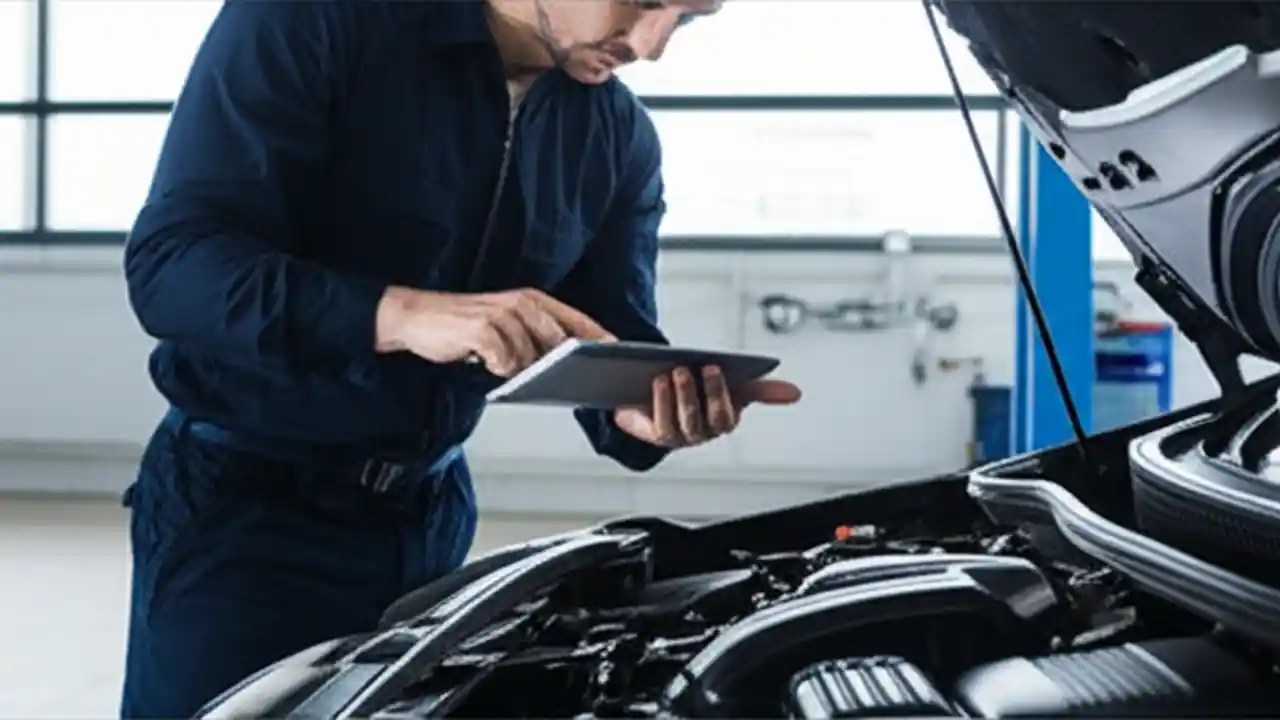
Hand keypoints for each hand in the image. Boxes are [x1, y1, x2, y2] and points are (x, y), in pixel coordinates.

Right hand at [376, 286, 613, 376]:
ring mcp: (502, 314)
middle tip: (549, 377)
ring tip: (495, 361)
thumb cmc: (463, 326)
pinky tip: (482, 361)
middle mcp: (520, 302)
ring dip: (516, 368)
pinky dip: (495, 368)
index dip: (599, 338)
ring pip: (529, 357)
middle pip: (558, 342)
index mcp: (532, 300)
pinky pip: (503, 361)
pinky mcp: (482, 329)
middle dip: (558, 364)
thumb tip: (563, 363)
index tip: (617, 356)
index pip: (577, 320)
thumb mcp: (504, 324)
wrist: (417, 317)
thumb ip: (533, 338)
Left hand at [613, 365, 801, 448]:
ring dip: (678, 397)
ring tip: (673, 371)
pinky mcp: (659, 436)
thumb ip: (763, 390)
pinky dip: (660, 404)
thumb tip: (798, 394)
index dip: (719, 393)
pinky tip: (658, 382)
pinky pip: (661, 426)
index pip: (725, 416)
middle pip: (702, 420)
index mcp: (724, 421)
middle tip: (691, 367)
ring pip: (681, 423)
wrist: (665, 397)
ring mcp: (681, 437)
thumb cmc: (705, 391)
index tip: (713, 366)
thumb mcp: (734, 385)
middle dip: (697, 393)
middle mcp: (703, 434)